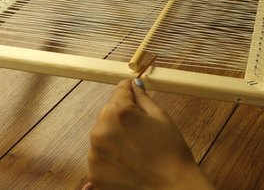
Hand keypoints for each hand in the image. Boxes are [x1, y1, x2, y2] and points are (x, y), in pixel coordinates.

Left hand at [87, 79, 214, 189]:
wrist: (171, 187)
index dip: (129, 89)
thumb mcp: (161, 118)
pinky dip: (110, 154)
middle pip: (108, 111)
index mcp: (119, 112)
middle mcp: (100, 129)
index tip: (132, 89)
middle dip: (121, 114)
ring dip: (114, 134)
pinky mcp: (93, 171)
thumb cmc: (171, 150)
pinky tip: (127, 160)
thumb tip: (134, 84)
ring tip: (134, 146)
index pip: (120, 90)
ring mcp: (94, 152)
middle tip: (140, 126)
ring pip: (102, 133)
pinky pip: (99, 154)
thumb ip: (143, 98)